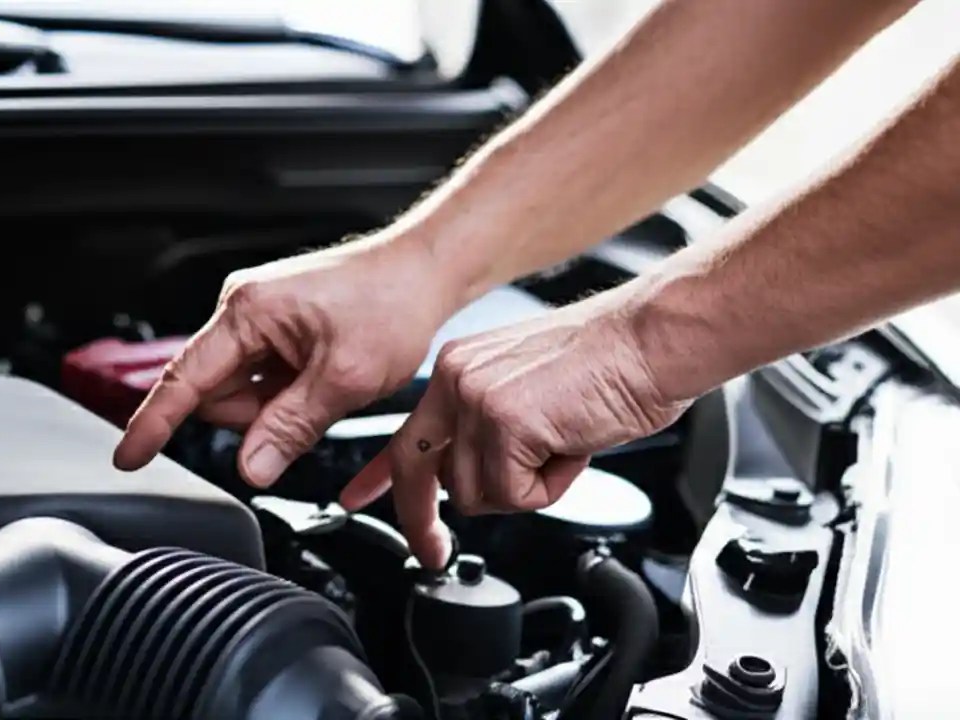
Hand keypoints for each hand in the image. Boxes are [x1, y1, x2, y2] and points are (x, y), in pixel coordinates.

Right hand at [114, 237, 459, 488]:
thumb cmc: (391, 303)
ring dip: (273, 408)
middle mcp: (243, 310)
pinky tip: (321, 381)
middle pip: (215, 393)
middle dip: (253, 417)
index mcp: (247, 312)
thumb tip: (250, 468)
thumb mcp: (343, 379)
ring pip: (240, 392)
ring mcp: (259, 319)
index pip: (185, 380)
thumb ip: (289, 427)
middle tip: (311, 406)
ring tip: (324, 388)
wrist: (425, 272)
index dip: (154, 425)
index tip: (127, 457)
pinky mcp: (276, 329)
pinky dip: (286, 394)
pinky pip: (262, 379)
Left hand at [339, 291, 688, 568]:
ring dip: (524, 489)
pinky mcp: (505, 424)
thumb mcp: (527, 389)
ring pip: (475, 494)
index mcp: (460, 369)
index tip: (356, 500)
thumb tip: (475, 475)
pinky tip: (572, 447)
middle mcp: (457, 379)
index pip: (406, 431)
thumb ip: (489, 426)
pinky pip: (515, 495)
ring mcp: (477, 401)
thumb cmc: (611, 362)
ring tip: (561, 446)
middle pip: (421, 473)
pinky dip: (551, 487)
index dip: (378, 475)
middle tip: (434, 552)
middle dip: (423, 522)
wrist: (651, 337)